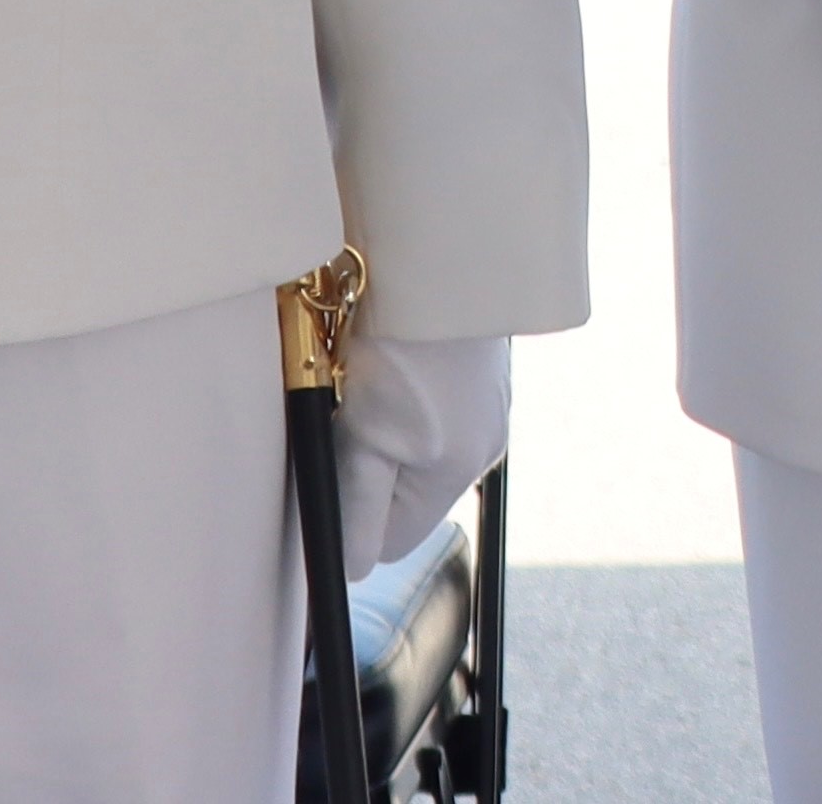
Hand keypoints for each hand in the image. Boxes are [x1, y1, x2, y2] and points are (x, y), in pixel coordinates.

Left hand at [330, 331, 508, 570]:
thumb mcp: (365, 434)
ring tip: (367, 374)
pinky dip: (411, 393)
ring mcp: (491, 404)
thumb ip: (357, 509)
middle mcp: (484, 445)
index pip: (389, 542)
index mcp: (456, 471)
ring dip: (388, 426)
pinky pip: (438, 407)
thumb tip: (352, 571)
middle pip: (405, 494)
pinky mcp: (487, 370)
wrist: (444, 250)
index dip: (349, 514)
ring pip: (419, 447)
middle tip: (347, 410)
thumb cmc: (400, 340)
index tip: (330, 464)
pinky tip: (396, 353)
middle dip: (369, 466)